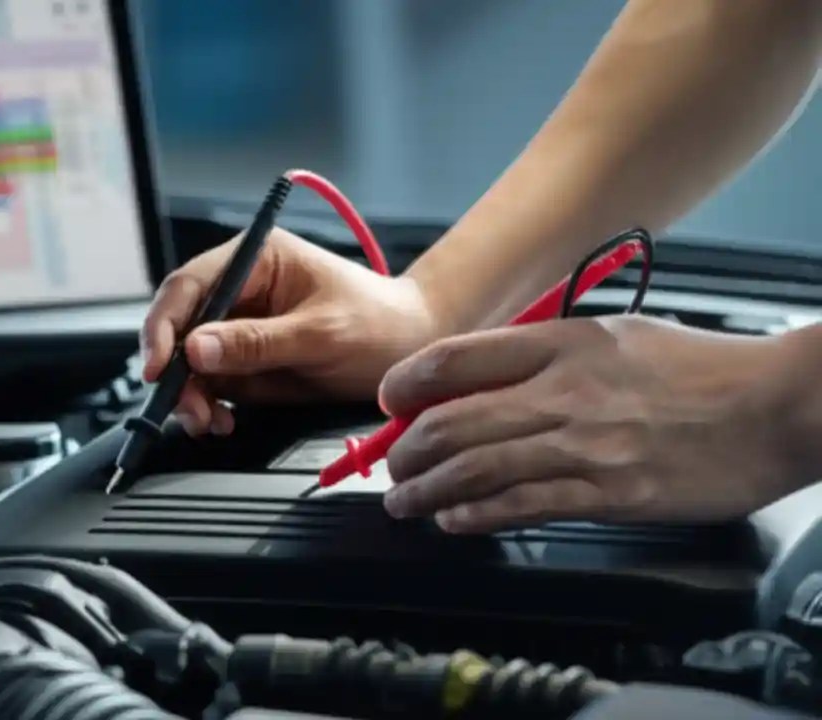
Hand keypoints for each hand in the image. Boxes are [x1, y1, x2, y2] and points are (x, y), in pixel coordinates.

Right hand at [141, 228, 439, 435]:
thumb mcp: (321, 334)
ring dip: (189, 394)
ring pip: (188, 361)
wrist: (412, 351)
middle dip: (175, 370)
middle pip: (180, 326)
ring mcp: (239, 327)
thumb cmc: (380, 324)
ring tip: (210, 421)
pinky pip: (209, 384)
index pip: (190, 285)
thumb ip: (258, 342)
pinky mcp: (245, 361)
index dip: (164, 325)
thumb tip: (197, 348)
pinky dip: (206, 406)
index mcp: (256, 259)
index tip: (157, 365)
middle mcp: (240, 289)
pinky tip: (221, 421)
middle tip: (187, 408)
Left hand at [379, 315, 813, 532]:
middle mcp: (564, 391)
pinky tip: (453, 520)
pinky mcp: (611, 493)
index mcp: (563, 344)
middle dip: (405, 450)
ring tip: (402, 501)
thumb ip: (549, 353)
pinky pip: (523, 505)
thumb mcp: (617, 336)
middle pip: (451, 420)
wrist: (779, 406)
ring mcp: (585, 445)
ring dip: (425, 490)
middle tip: (390, 466)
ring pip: (475, 468)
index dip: (406, 384)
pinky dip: (475, 515)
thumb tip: (484, 377)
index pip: (456, 359)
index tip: (389, 402)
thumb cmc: (702, 370)